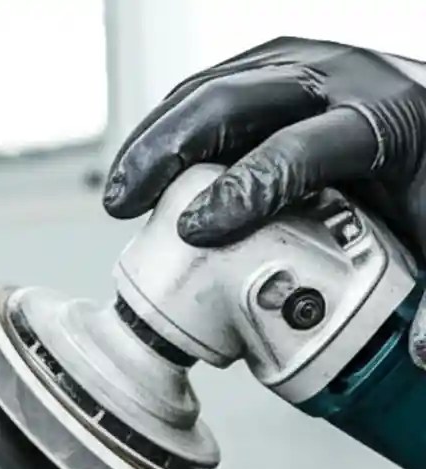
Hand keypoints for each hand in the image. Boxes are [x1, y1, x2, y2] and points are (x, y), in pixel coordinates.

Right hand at [102, 37, 425, 252]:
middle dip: (168, 151)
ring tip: (121, 193)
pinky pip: (206, 92)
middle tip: (129, 202)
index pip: (299, 148)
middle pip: (235, 101)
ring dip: (154, 139)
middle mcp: (339, 80)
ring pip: (210, 90)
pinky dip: (165, 129)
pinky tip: (142, 169)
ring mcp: (299, 69)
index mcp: (388, 117)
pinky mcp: (269, 73)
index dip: (243, 188)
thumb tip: (415, 350)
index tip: (196, 230)